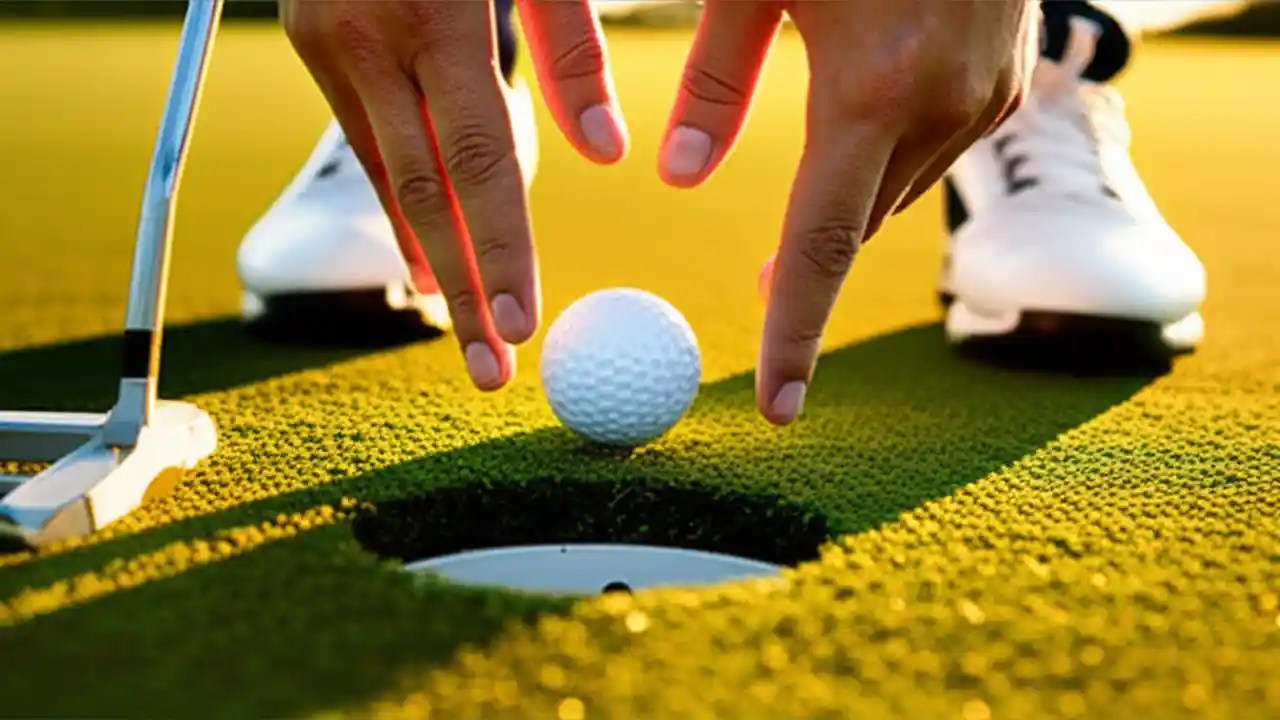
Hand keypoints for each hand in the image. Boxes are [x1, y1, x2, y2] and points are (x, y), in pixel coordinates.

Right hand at [280, 0, 628, 389]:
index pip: (479, 162)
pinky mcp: (312, 37)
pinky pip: (362, 137)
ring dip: (424, 256)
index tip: (521, 329)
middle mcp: (368, 35)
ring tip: (462, 331)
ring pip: (382, 174)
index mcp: (438, 13)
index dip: (501, 251)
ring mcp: (326, 36)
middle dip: (461, 289)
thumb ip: (572, 50)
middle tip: (494, 373)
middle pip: (421, 193)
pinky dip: (396, 199)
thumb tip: (607, 157)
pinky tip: (421, 253)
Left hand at [659, 0, 1038, 423]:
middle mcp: (940, 108)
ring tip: (811, 187)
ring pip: (895, 191)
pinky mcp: (1008, 79)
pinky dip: (887, 158)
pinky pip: (933, 151)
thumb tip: (680, 180)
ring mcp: (986, 96)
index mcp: (872, 90)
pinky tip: (868, 122)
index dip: (793, 337)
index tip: (777, 410)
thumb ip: (715, 83)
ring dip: (847, 202)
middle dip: (806, 259)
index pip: (818, 248)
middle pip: (855, 224)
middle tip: (758, 285)